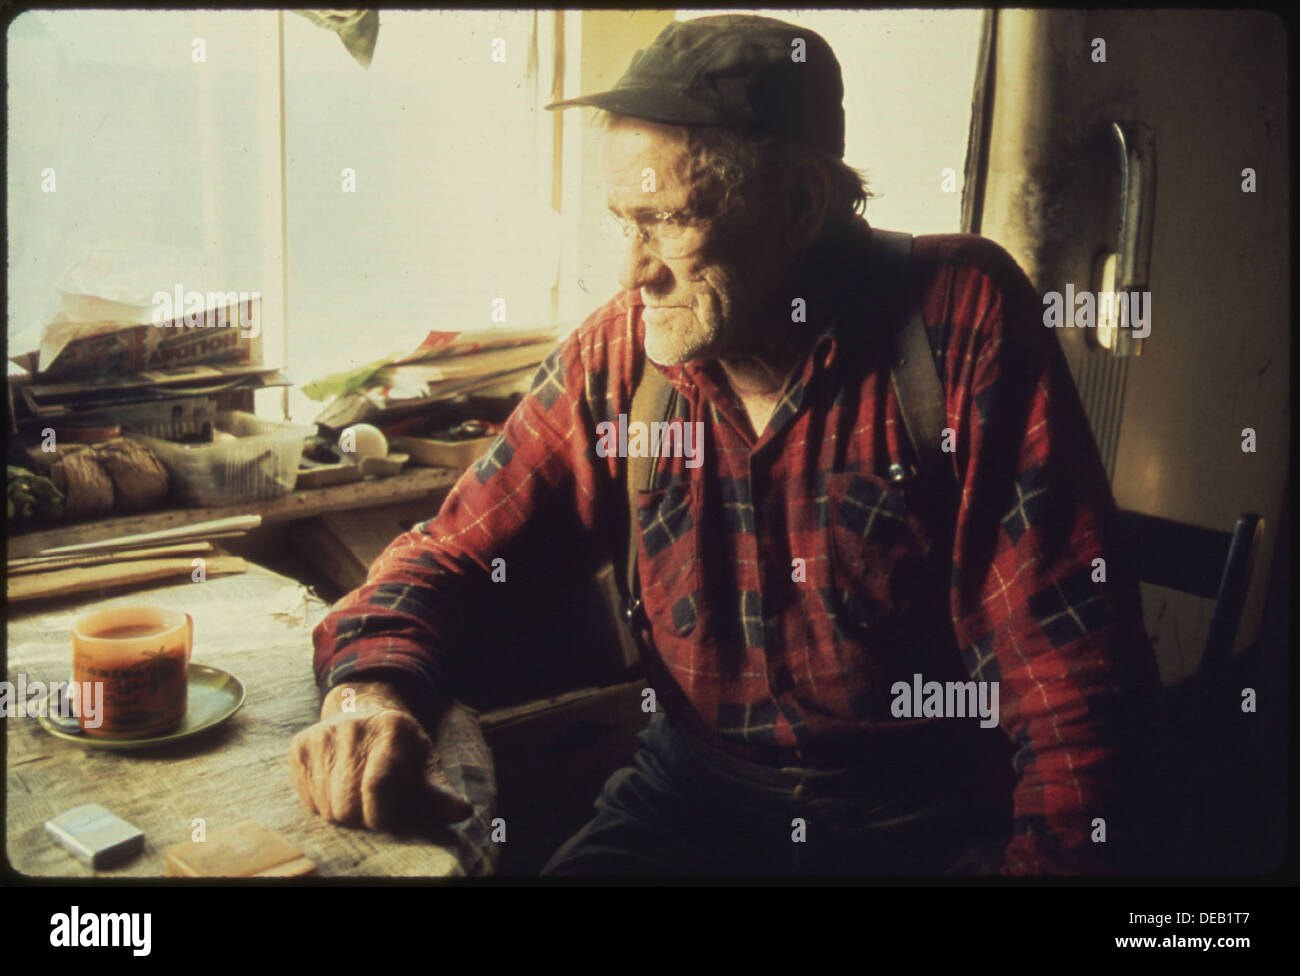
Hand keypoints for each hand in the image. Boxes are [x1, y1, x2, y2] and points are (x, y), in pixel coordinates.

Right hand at [289, 680, 473, 830]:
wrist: (364, 709)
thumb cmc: (400, 747)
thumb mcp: (424, 763)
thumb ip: (439, 791)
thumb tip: (460, 811)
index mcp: (390, 728)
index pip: (377, 787)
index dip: (382, 815)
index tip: (390, 818)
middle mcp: (351, 727)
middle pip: (347, 805)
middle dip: (363, 817)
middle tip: (374, 804)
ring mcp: (321, 735)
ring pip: (326, 807)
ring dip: (343, 812)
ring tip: (357, 792)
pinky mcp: (299, 745)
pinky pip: (307, 799)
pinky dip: (322, 803)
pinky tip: (336, 784)